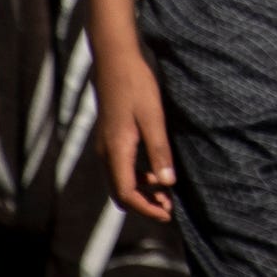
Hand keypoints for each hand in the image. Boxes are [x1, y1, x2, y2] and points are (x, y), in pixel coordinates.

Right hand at [94, 46, 173, 221]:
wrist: (116, 61)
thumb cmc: (136, 86)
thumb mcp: (153, 118)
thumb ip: (159, 151)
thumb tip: (168, 183)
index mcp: (116, 151)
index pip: (127, 193)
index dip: (147, 208)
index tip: (167, 215)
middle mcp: (106, 153)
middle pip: (121, 192)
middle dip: (144, 204)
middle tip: (169, 208)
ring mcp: (107, 146)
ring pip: (121, 181)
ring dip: (142, 191)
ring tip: (167, 192)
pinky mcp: (111, 139)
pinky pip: (122, 168)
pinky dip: (138, 176)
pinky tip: (156, 172)